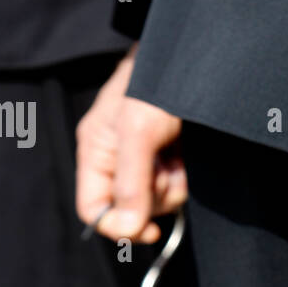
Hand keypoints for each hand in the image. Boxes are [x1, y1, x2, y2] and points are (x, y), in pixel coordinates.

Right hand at [75, 44, 185, 243]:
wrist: (194, 55)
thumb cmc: (156, 83)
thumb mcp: (139, 132)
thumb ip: (131, 182)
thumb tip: (127, 230)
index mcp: (96, 153)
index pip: (93, 208)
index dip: (117, 226)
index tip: (148, 230)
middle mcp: (118, 160)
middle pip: (130, 209)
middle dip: (153, 196)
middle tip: (166, 167)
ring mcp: (146, 161)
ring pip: (157, 200)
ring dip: (173, 185)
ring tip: (177, 154)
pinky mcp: (170, 158)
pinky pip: (177, 187)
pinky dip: (185, 177)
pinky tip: (187, 155)